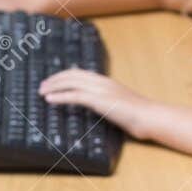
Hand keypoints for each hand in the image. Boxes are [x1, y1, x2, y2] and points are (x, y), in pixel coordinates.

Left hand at [39, 68, 153, 137]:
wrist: (150, 117)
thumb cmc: (138, 116)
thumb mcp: (118, 105)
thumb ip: (106, 102)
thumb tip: (95, 107)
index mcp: (106, 81)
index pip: (80, 73)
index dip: (63, 75)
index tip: (52, 81)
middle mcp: (102, 82)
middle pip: (72, 75)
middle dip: (54, 79)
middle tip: (42, 86)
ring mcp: (101, 90)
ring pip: (71, 83)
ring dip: (53, 86)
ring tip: (42, 92)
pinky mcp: (100, 101)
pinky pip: (75, 96)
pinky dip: (60, 97)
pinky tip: (50, 100)